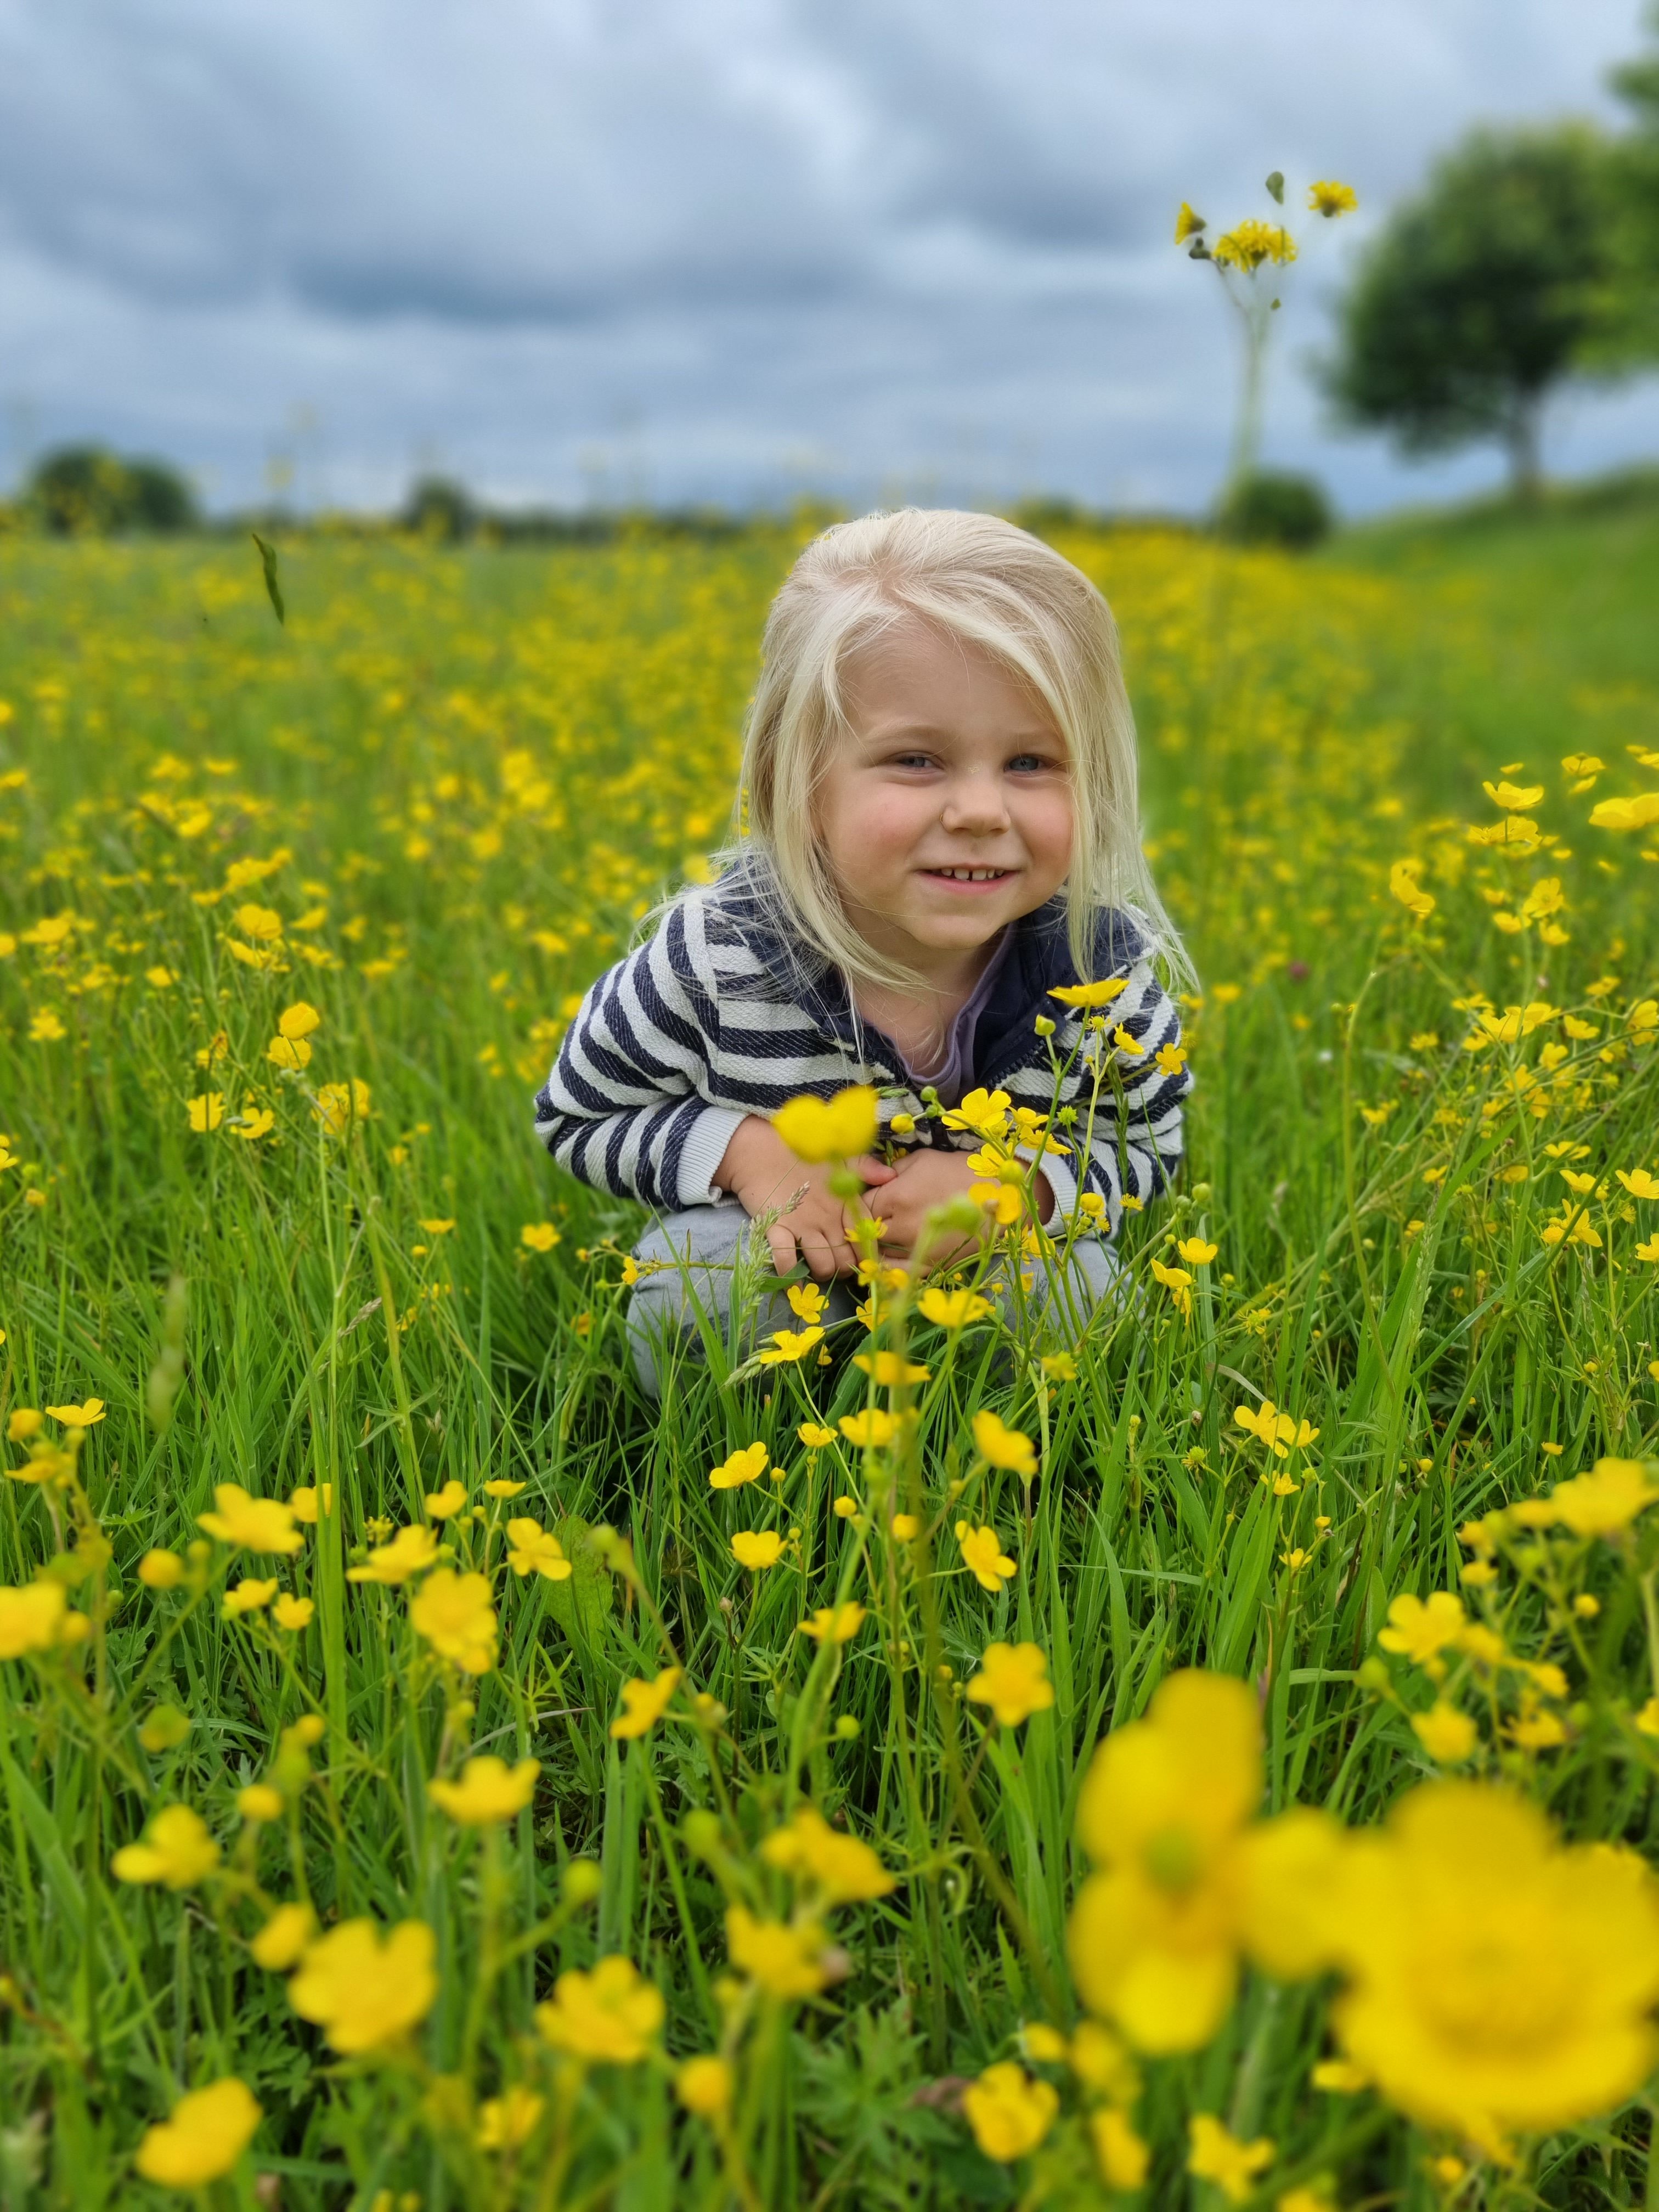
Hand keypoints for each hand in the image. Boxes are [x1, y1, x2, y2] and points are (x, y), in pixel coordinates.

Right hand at [712, 1116, 893, 1279]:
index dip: (866, 1253)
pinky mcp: (776, 1228)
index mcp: (845, 1201)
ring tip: (816, 1268)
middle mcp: (827, 1216)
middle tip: (836, 1265)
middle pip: (845, 1258)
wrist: (761, 1151)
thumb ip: (866, 1167)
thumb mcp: (838, 1158)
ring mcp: (802, 1224)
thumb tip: (891, 1176)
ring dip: (821, 1273)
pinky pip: (786, 1260)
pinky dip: (789, 1273)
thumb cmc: (803, 1157)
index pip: (865, 1235)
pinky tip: (792, 1276)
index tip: (862, 1259)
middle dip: (844, 1269)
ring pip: (822, 1265)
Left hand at [870, 1147, 1054, 1262]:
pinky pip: (901, 1273)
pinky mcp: (933, 1265)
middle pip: (867, 1233)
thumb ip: (892, 1169)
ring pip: (879, 1256)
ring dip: (875, 1248)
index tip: (866, 1199)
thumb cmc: (961, 1170)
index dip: (860, 1203)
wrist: (1001, 1195)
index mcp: (897, 1197)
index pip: (860, 1206)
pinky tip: (889, 1261)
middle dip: (866, 1226)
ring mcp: (918, 1249)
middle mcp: (903, 1226)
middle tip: (872, 1219)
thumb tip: (875, 1180)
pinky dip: (891, 1269)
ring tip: (879, 1239)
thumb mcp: (923, 1159)